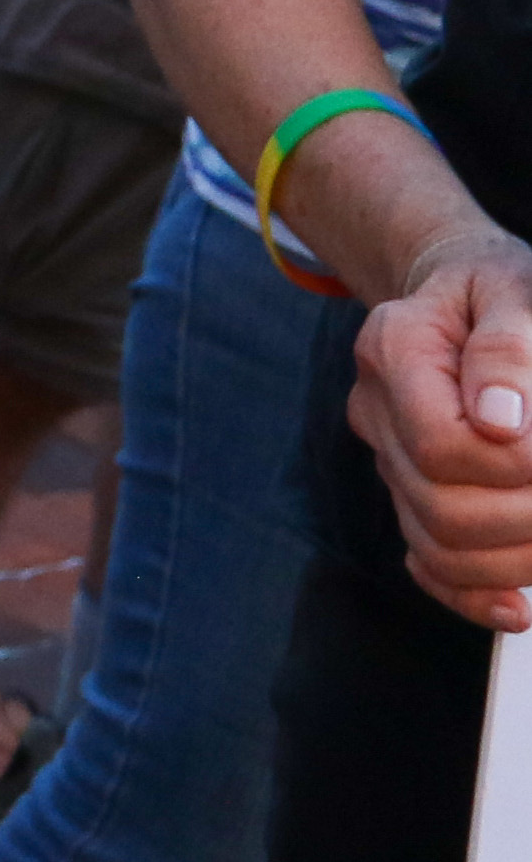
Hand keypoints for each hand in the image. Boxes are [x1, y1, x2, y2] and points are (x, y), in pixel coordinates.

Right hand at [352, 223, 531, 624]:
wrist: (466, 292)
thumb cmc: (499, 289)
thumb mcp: (515, 292)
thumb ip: (507, 349)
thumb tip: (499, 421)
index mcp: (392, 351)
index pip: (441, 447)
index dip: (513, 468)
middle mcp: (378, 410)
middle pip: (439, 509)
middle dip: (525, 520)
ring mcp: (390, 456)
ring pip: (437, 546)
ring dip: (515, 559)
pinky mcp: (411, 490)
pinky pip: (429, 563)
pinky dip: (472, 595)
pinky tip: (519, 605)